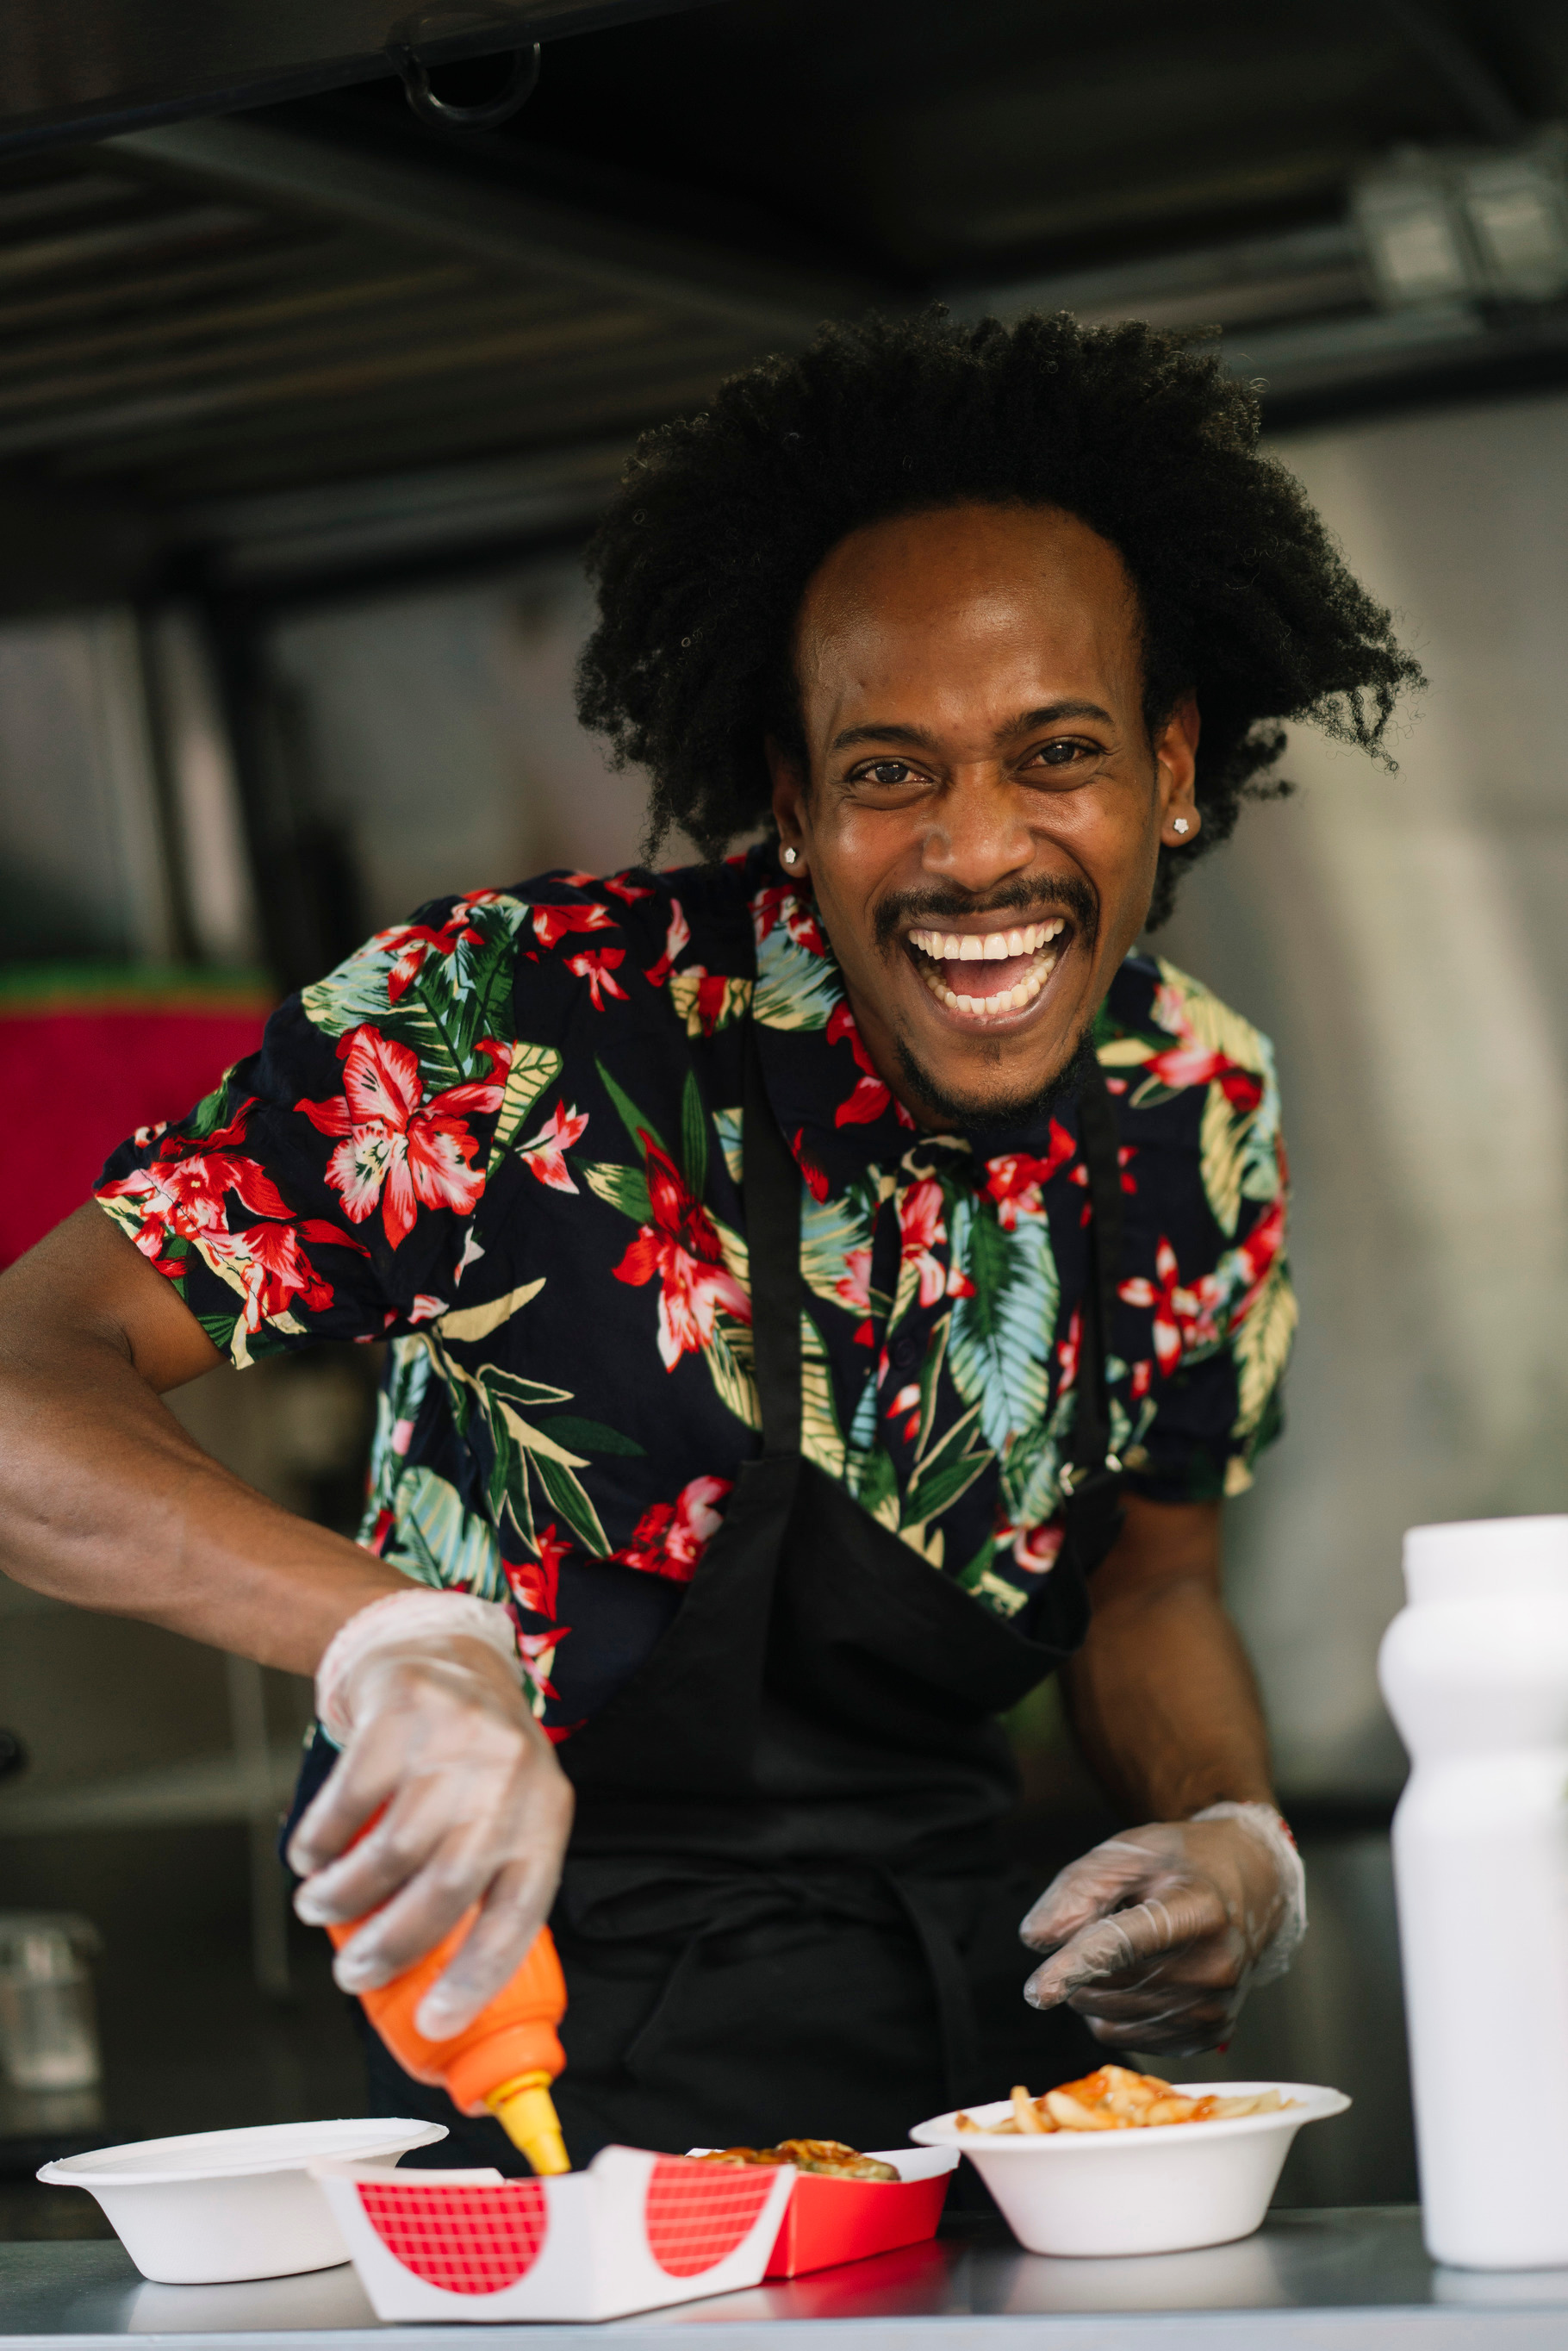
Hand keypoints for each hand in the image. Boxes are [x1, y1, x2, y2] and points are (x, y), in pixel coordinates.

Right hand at [287, 1629, 572, 2039]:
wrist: (445, 1656)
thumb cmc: (475, 1760)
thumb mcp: (507, 1814)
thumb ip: (485, 1882)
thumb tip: (440, 1989)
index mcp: (545, 1815)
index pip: (521, 1910)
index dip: (479, 1975)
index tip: (434, 2022)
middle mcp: (511, 1776)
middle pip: (450, 1886)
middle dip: (392, 1946)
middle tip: (352, 1975)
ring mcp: (459, 1738)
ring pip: (393, 1849)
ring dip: (343, 1898)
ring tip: (319, 1909)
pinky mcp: (405, 1710)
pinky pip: (350, 1800)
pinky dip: (320, 1843)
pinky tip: (311, 1857)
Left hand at [1018, 1808, 1300, 2053]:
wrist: (1248, 1886)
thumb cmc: (1180, 1865)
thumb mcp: (1127, 1853)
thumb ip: (1077, 1889)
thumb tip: (1037, 1939)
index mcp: (1197, 1910)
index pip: (1122, 1945)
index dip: (1074, 1966)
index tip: (1037, 1993)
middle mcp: (1214, 1967)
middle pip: (1105, 1983)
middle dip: (1081, 1957)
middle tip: (1112, 1920)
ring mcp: (1214, 2007)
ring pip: (1106, 2017)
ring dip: (1094, 1986)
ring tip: (1133, 1946)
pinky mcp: (1209, 2034)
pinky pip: (1125, 2039)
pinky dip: (1112, 2011)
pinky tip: (1141, 1976)